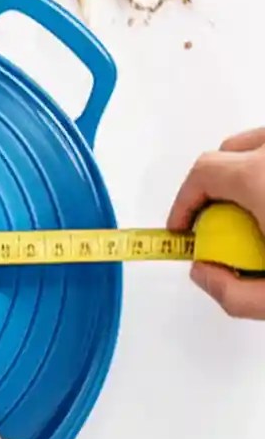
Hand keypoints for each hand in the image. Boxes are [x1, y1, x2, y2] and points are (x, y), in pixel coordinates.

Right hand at [168, 127, 264, 318]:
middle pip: (231, 152)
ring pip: (259, 145)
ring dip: (248, 173)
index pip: (203, 174)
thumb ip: (232, 293)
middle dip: (216, 186)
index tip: (182, 227)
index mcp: (263, 176)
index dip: (184, 203)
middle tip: (219, 222)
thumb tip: (206, 274)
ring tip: (256, 210)